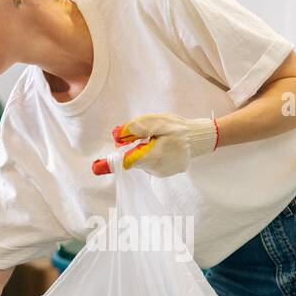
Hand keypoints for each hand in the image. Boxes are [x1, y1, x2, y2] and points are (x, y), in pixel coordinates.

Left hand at [90, 113, 218, 176]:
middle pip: (133, 161)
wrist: (200, 138)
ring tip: (159, 140)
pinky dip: (150, 156)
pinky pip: (149, 165)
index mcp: (155, 156)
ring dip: (143, 151)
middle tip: (148, 136)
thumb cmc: (179, 128)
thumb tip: (116, 135)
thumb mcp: (158, 122)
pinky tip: (162, 147)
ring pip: (141, 162)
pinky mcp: (164, 173)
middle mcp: (156, 169)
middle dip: (133, 149)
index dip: (112, 161)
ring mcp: (161, 173)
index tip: (95, 167)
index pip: (127, 162)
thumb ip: (137, 128)